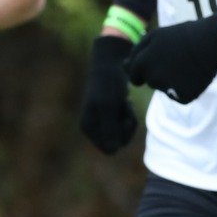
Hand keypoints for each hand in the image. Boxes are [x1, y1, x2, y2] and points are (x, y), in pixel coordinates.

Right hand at [79, 34, 138, 153]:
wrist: (110, 64)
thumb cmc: (108, 83)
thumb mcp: (109, 105)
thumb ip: (109, 128)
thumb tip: (112, 151)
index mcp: (87, 127)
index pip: (110, 148)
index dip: (121, 136)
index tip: (122, 116)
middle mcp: (92, 128)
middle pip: (118, 143)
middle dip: (126, 127)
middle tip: (125, 106)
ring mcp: (100, 122)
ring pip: (123, 135)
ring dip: (129, 119)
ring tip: (124, 102)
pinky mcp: (109, 116)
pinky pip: (125, 126)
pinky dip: (128, 115)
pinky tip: (124, 102)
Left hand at [124, 16, 216, 103]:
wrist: (211, 43)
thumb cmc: (183, 36)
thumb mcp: (156, 36)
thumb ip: (137, 51)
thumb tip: (124, 66)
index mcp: (143, 62)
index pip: (133, 74)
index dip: (142, 69)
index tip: (154, 63)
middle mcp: (152, 77)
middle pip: (150, 81)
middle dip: (157, 73)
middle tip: (175, 60)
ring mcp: (167, 88)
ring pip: (163, 88)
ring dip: (170, 80)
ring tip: (186, 65)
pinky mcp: (182, 97)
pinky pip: (178, 95)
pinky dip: (184, 87)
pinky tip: (193, 75)